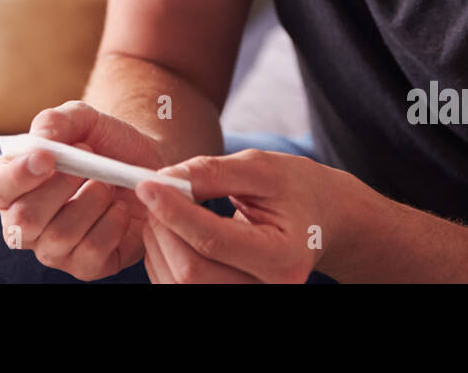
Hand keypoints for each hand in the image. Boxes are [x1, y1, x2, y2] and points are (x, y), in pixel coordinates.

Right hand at [0, 100, 164, 280]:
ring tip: (108, 182)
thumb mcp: (82, 118)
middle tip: (89, 159)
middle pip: (23, 220)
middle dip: (59, 188)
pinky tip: (120, 207)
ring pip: (59, 237)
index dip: (17, 176)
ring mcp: (54, 249)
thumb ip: (55, 121)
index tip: (47, 157)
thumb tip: (40, 140)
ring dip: (91, 201)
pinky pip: (91, 254)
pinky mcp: (86, 265)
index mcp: (14, 186)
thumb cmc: (104, 142)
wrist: (146, 162)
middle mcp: (26, 224)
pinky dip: (111, 224)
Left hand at [137, 149, 346, 282]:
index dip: (174, 212)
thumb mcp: (262, 168)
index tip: (147, 184)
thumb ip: (213, 172)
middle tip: (155, 192)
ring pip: (177, 283)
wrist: (319, 221)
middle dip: (162, 227)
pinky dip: (162, 256)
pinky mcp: (227, 301)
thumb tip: (165, 180)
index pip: (213, 241)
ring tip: (165, 207)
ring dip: (157, 241)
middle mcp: (267, 290)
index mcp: (283, 256)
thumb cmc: (294, 190)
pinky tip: (172, 229)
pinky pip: (176, 288)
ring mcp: (247, 300)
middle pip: (191, 271)